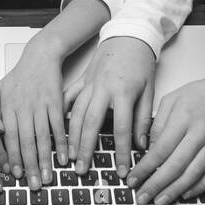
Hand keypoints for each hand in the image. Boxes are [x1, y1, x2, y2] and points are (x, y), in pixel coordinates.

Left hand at [0, 41, 66, 189]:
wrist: (40, 55)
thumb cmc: (20, 75)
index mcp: (8, 108)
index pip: (8, 138)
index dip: (12, 158)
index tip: (14, 174)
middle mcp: (23, 108)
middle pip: (26, 142)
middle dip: (29, 166)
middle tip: (31, 185)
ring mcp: (40, 106)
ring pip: (42, 138)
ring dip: (45, 160)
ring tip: (47, 178)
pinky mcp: (56, 103)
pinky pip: (59, 128)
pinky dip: (62, 144)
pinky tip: (64, 159)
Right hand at [64, 36, 156, 177]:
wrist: (128, 34)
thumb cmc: (140, 61)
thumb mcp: (149, 90)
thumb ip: (144, 118)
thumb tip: (142, 144)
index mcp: (122, 92)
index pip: (122, 129)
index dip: (121, 152)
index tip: (121, 169)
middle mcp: (102, 89)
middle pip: (90, 124)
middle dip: (85, 149)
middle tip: (81, 169)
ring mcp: (88, 84)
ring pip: (75, 114)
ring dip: (71, 137)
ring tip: (68, 157)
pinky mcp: (81, 80)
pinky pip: (67, 98)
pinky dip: (60, 114)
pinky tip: (55, 128)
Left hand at [124, 76, 204, 204]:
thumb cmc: (201, 94)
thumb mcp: (171, 99)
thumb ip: (157, 124)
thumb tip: (149, 150)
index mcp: (183, 118)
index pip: (160, 150)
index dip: (144, 169)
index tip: (133, 180)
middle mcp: (200, 133)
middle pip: (175, 166)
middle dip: (156, 186)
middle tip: (142, 198)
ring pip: (193, 174)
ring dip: (174, 191)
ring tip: (159, 201)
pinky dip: (199, 187)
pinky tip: (185, 194)